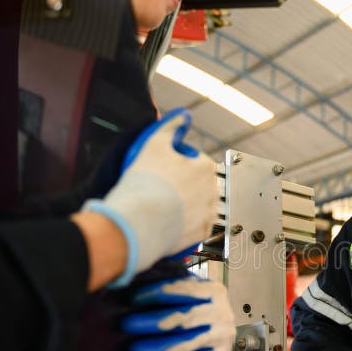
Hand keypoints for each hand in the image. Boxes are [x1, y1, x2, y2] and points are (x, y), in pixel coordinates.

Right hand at [82, 108, 216, 285]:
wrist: (138, 222)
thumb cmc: (145, 182)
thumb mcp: (154, 142)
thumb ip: (171, 126)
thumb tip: (183, 116)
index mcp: (206, 168)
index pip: (196, 160)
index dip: (177, 163)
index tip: (161, 168)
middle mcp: (213, 192)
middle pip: (198, 183)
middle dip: (183, 183)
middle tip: (159, 187)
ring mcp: (209, 214)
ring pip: (199, 204)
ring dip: (185, 203)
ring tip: (162, 205)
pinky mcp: (202, 234)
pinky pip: (195, 225)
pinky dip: (185, 223)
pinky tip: (168, 220)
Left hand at [121, 276, 234, 350]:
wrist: (225, 327)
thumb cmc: (203, 306)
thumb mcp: (195, 290)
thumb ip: (177, 286)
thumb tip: (143, 280)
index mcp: (213, 290)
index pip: (182, 290)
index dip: (156, 293)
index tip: (133, 299)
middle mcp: (221, 310)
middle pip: (184, 317)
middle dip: (153, 322)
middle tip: (128, 325)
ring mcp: (223, 332)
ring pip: (189, 342)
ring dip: (160, 347)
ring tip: (138, 350)